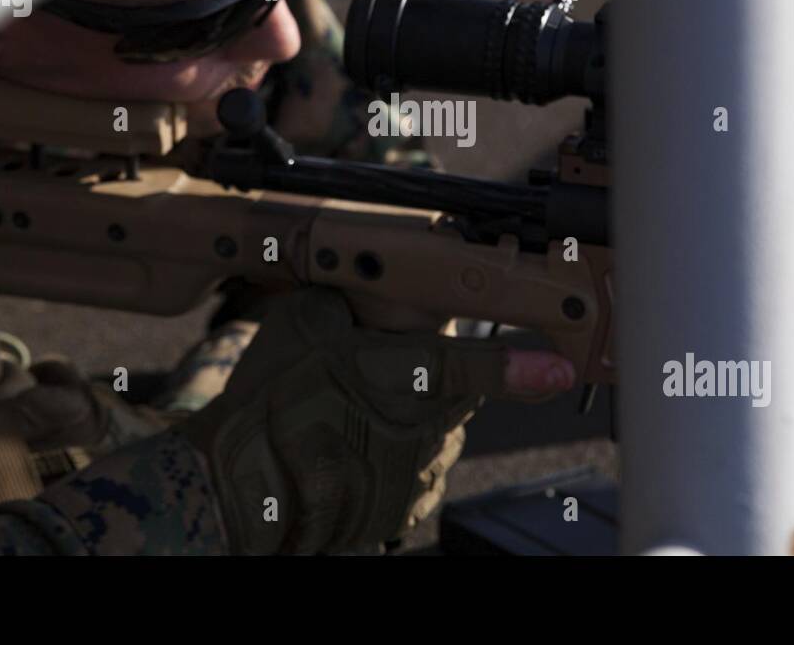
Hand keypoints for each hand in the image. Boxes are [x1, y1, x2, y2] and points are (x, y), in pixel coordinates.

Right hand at [178, 287, 573, 553]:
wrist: (235, 482)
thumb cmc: (268, 400)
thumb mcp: (302, 322)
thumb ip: (349, 300)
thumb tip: (361, 285)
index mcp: (400, 376)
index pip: (472, 368)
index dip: (520, 369)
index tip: (559, 370)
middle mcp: (418, 429)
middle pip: (453, 398)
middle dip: (428, 384)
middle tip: (371, 380)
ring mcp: (414, 474)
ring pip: (436, 435)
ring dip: (405, 424)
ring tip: (344, 422)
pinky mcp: (402, 509)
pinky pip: (415, 473)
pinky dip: (392, 461)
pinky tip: (350, 454)